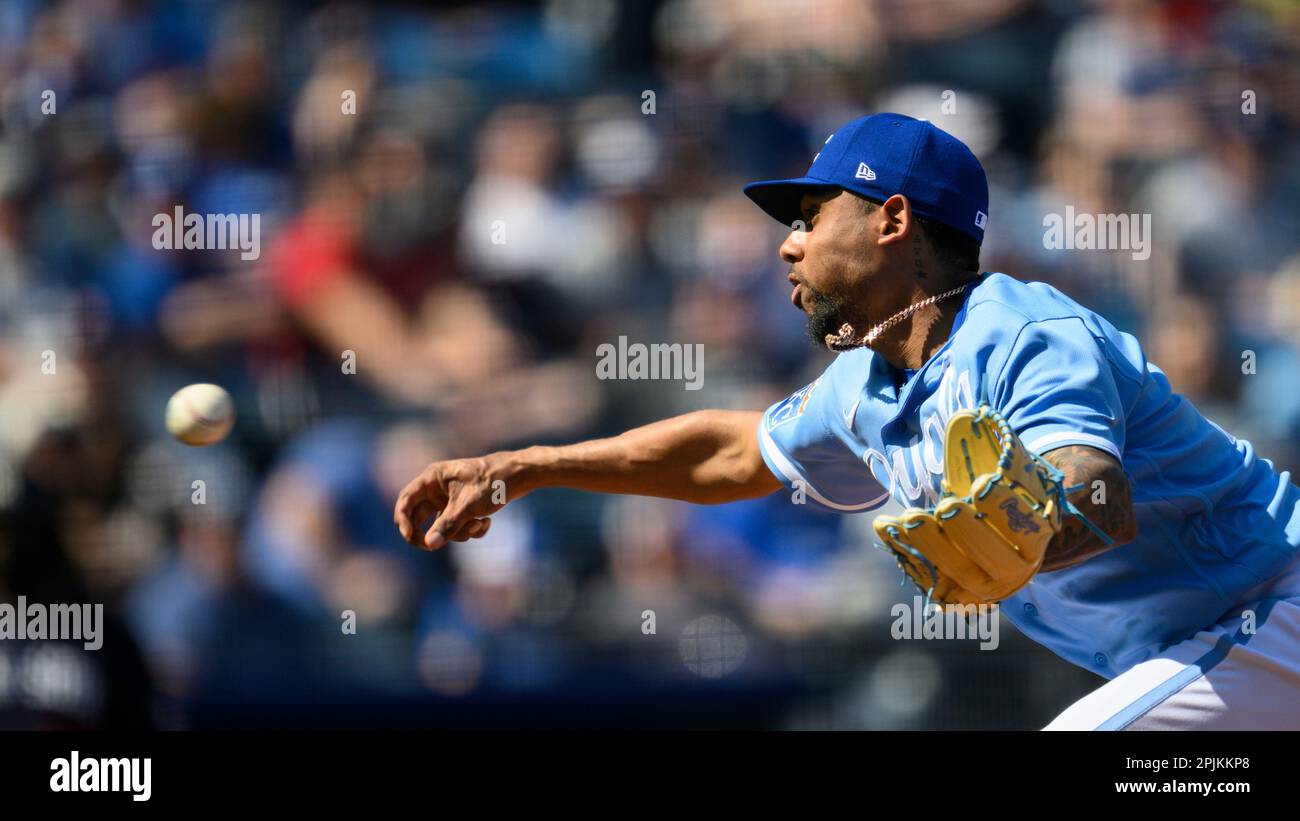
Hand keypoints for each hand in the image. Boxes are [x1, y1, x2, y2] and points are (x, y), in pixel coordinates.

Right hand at [393, 452, 523, 549]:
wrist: (519, 476)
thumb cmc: (492, 482)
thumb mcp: (469, 506)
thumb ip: (447, 525)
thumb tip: (429, 544)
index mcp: (433, 478)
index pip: (406, 500)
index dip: (403, 519)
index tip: (409, 537)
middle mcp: (437, 488)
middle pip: (418, 517)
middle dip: (430, 533)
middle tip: (432, 547)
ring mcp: (449, 499)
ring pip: (441, 526)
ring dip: (459, 532)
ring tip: (479, 523)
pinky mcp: (462, 508)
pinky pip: (457, 527)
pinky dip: (470, 529)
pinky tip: (486, 523)